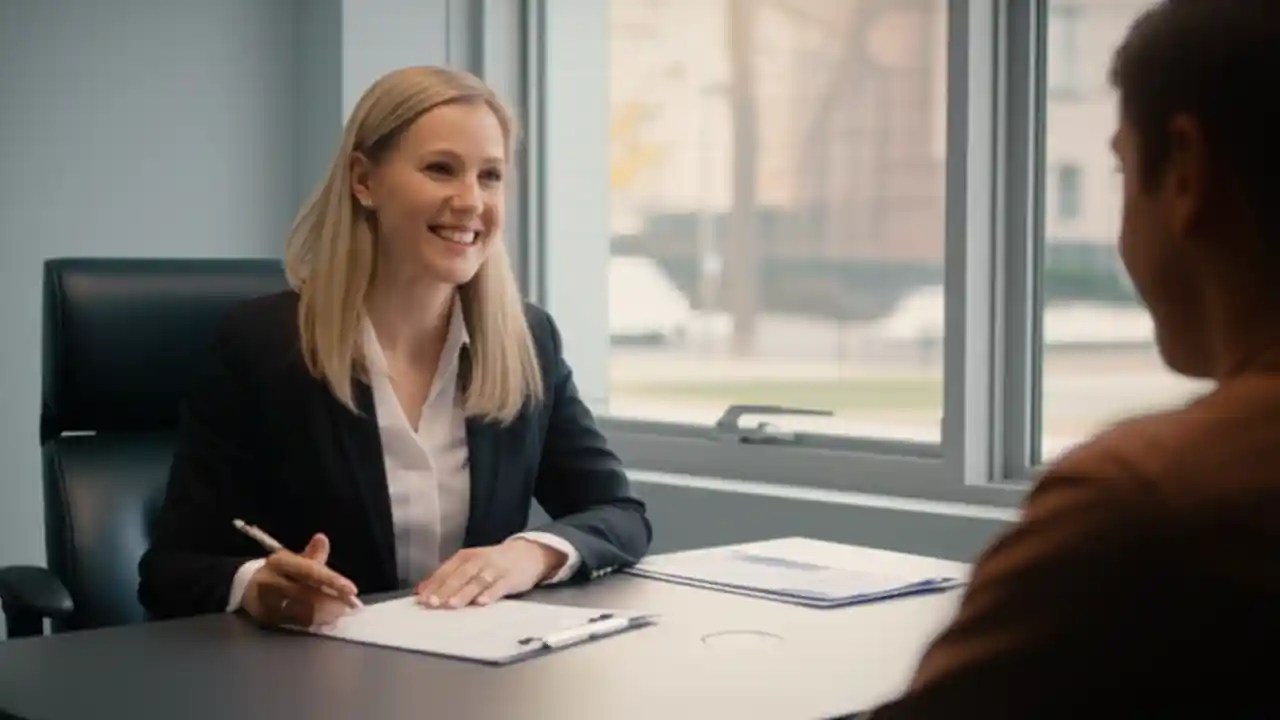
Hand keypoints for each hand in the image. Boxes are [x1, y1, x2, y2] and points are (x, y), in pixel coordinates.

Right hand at [242, 533, 360, 627]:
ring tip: (339, 614)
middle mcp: (271, 581)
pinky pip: (293, 623)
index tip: (352, 590)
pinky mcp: (266, 618)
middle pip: (307, 594)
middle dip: (332, 602)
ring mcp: (267, 601)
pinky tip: (324, 622)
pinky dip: (312, 623)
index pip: (310, 571)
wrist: (246, 586)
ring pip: (301, 611)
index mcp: (280, 561)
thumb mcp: (294, 558)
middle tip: (350, 607)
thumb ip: (312, 554)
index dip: (332, 580)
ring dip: (324, 615)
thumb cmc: (279, 571)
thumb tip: (322, 538)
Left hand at [415, 538, 565, 608]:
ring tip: (453, 605)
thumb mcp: (469, 565)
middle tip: (433, 603)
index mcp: (465, 557)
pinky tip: (482, 602)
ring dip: (464, 593)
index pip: (446, 571)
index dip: (433, 585)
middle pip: (460, 576)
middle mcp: (478, 561)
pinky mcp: (510, 578)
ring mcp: (495, 569)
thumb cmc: (492, 563)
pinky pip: (499, 586)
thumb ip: (448, 577)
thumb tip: (421, 591)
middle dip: (446, 590)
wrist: (527, 554)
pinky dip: (491, 594)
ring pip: (477, 581)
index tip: (421, 599)